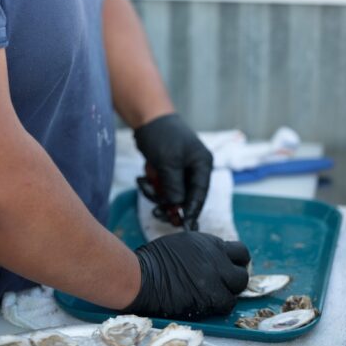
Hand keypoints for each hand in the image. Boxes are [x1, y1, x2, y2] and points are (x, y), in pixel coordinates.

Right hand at [126, 232, 250, 319]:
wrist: (142, 277)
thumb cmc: (152, 261)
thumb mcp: (181, 245)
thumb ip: (201, 252)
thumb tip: (209, 260)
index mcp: (208, 243)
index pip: (239, 252)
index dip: (234, 263)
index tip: (227, 271)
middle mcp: (216, 258)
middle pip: (242, 273)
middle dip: (234, 281)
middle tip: (222, 287)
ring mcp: (215, 278)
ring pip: (238, 290)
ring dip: (227, 294)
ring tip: (211, 297)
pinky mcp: (211, 298)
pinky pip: (227, 304)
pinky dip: (219, 306)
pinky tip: (206, 305)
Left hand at [134, 113, 212, 229]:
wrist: (146, 118)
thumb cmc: (161, 136)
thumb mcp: (168, 162)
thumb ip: (174, 187)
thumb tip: (177, 207)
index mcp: (202, 164)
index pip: (200, 194)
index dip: (192, 211)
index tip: (185, 227)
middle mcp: (195, 168)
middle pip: (186, 197)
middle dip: (169, 203)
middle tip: (156, 213)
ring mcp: (181, 170)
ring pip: (172, 194)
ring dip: (157, 193)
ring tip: (143, 182)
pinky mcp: (169, 170)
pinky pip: (162, 187)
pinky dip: (152, 186)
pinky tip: (142, 177)